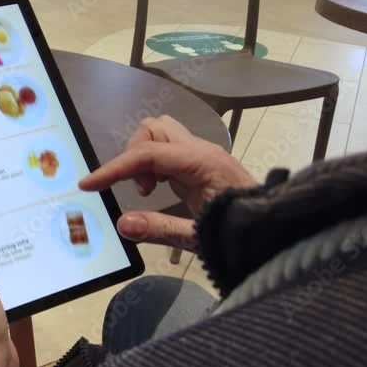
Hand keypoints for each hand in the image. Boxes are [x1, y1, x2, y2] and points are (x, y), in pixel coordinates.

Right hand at [79, 115, 255, 249]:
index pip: (148, 154)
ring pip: (160, 134)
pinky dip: (152, 165)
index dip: (114, 168)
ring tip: (147, 190)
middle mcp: (201, 151)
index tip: (89, 184)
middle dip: (134, 155)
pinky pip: (167, 150)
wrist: (276, 231)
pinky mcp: (199, 163)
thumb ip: (160, 229)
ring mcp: (201, 155)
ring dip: (143, 157)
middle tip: (139, 190)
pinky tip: (157, 190)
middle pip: (154, 129)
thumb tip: (122, 223)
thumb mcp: (200, 237)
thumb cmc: (243, 233)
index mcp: (202, 164)